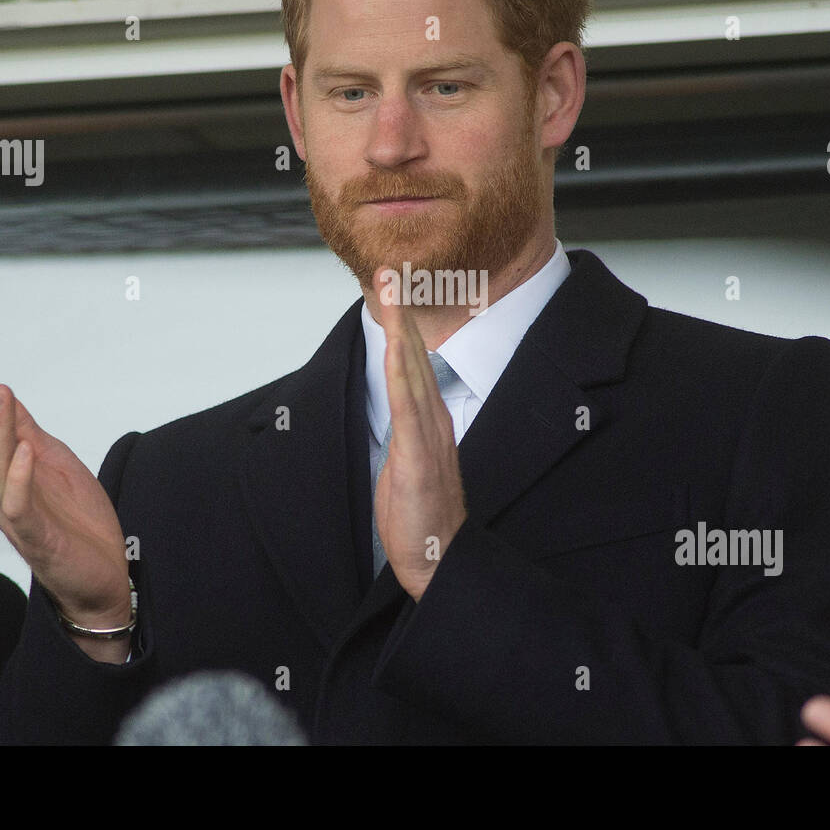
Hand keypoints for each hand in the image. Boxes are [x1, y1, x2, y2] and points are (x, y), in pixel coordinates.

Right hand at [0, 353, 130, 660]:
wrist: (101, 578)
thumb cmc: (75, 522)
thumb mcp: (55, 463)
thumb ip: (28, 433)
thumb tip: (5, 392)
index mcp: (1, 476)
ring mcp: (15, 516)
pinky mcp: (37, 537)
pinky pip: (20, 506)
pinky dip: (20, 478)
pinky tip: (25, 451)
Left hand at [372, 267, 467, 600]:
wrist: (439, 561)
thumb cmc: (424, 520)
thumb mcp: (413, 467)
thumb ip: (411, 436)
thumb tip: (405, 414)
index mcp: (431, 422)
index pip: (413, 362)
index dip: (403, 323)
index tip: (393, 287)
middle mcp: (434, 422)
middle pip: (414, 355)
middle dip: (401, 310)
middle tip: (391, 268)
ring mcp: (429, 438)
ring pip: (412, 372)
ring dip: (401, 328)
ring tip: (391, 289)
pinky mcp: (420, 460)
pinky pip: (408, 411)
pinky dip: (401, 376)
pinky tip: (395, 349)